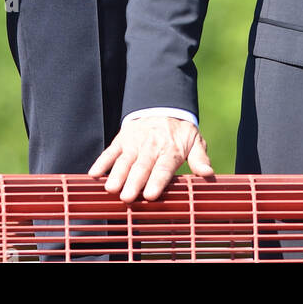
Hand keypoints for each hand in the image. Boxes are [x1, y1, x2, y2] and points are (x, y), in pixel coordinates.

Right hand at [89, 116, 213, 202]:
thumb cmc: (179, 132)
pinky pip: (110, 151)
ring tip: (111, 188)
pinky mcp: (122, 139)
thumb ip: (200, 158)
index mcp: (170, 149)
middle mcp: (151, 146)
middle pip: (142, 166)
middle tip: (127, 197)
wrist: (163, 105)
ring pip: (125, 160)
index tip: (150, 195)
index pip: (163, 167)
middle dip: (134, 182)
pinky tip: (94, 174)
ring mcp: (135, 142)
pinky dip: (101, 162)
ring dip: (117, 174)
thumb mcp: (194, 141)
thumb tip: (208, 174)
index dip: (157, 181)